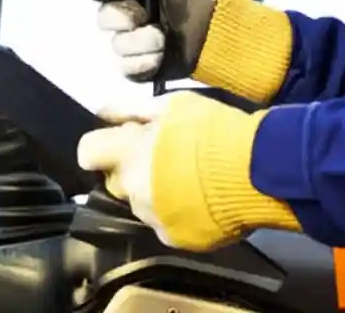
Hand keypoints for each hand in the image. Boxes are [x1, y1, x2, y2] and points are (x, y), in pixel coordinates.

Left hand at [76, 92, 300, 250]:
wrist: (257, 170)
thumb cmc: (216, 130)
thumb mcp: (175, 104)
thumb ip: (132, 109)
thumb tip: (103, 112)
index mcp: (128, 155)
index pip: (87, 152)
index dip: (103, 146)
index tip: (123, 143)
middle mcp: (133, 191)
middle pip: (117, 180)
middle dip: (135, 169)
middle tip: (169, 156)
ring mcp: (153, 218)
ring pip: (142, 203)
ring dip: (157, 191)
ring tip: (193, 178)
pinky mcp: (175, 239)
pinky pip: (166, 223)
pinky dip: (178, 213)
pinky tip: (202, 198)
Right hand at [82, 0, 219, 82]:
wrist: (220, 34)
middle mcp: (123, 10)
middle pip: (104, 17)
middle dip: (125, 16)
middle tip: (145, 15)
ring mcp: (128, 39)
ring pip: (119, 45)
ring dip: (146, 41)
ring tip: (167, 37)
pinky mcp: (136, 64)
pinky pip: (129, 68)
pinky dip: (149, 62)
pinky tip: (165, 54)